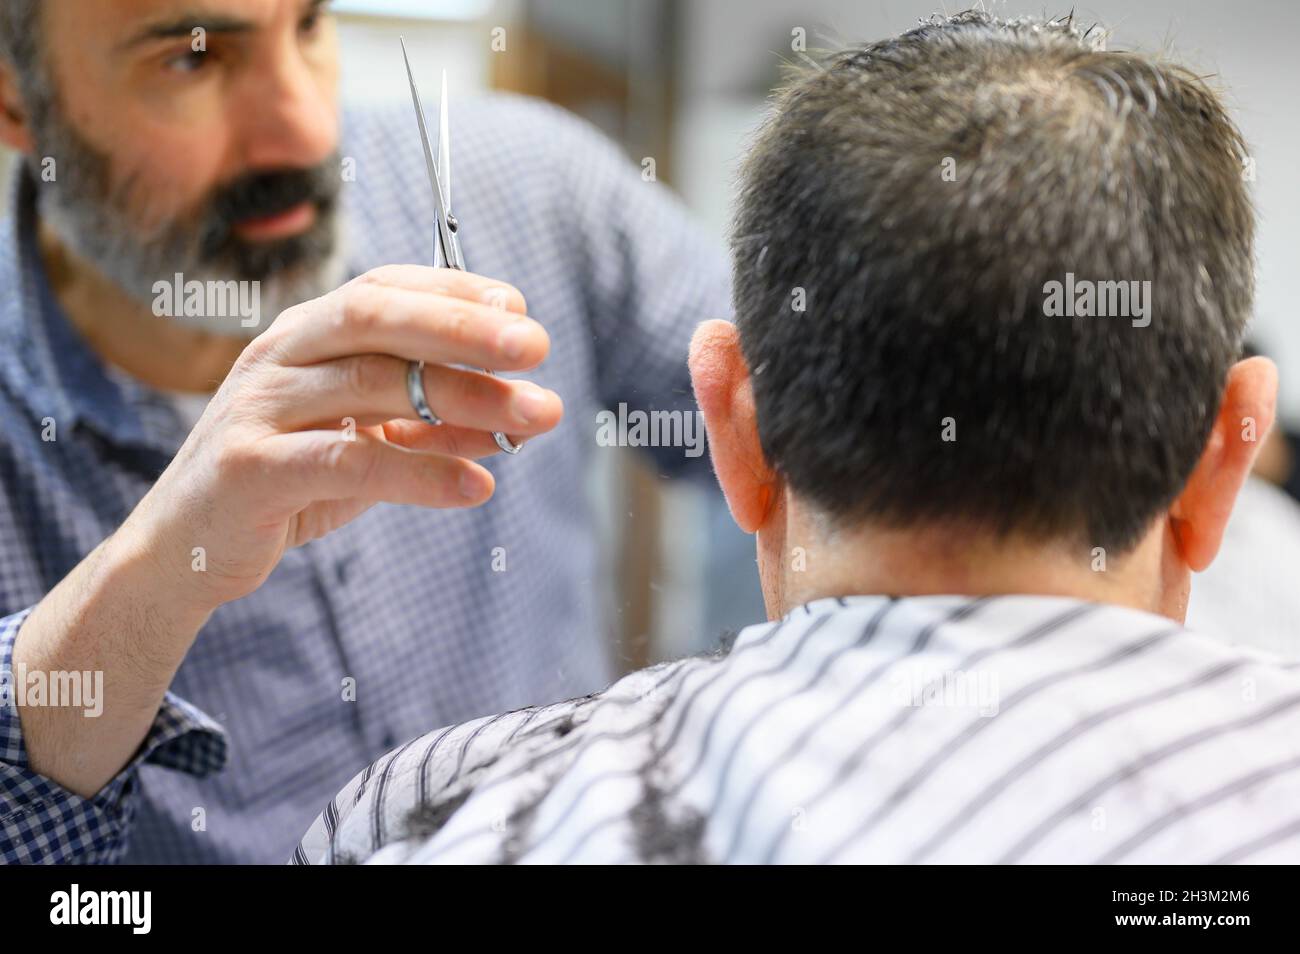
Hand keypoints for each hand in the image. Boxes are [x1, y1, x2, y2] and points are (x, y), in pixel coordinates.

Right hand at [122, 264, 562, 613]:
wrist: (187, 550)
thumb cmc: (287, 481)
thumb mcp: (368, 442)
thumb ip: (433, 422)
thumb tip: (521, 413)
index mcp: (305, 336)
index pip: (382, 289)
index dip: (452, 292)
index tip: (518, 308)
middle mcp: (279, 357)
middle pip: (375, 319)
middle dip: (462, 326)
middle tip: (535, 343)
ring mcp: (258, 408)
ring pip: (370, 385)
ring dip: (464, 398)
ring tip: (536, 416)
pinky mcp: (251, 469)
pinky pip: (349, 462)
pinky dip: (421, 472)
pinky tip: (478, 485)